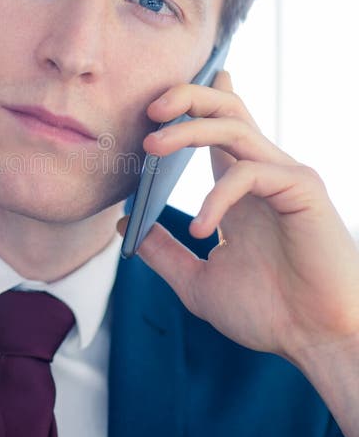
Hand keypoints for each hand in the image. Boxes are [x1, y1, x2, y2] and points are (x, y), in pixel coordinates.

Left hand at [116, 70, 358, 369]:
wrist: (316, 341)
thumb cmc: (269, 314)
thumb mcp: (197, 283)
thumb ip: (163, 252)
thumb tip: (122, 224)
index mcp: (241, 189)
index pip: (217, 129)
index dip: (194, 102)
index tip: (161, 95)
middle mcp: (262, 174)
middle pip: (225, 111)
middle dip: (186, 97)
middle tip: (149, 108)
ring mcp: (284, 177)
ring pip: (233, 127)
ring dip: (188, 129)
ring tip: (150, 145)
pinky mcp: (302, 190)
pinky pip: (249, 174)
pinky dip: (217, 198)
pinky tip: (202, 231)